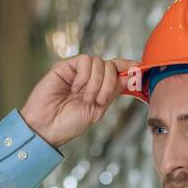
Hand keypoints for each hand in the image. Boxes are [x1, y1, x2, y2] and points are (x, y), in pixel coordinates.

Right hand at [20, 55, 137, 149]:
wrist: (47, 127)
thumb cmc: (69, 124)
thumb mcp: (97, 110)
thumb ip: (112, 92)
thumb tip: (129, 75)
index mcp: (99, 88)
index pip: (117, 71)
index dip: (129, 66)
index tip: (140, 67)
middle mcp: (89, 78)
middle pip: (110, 66)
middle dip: (109, 83)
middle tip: (99, 100)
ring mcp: (77, 71)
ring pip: (99, 62)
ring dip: (96, 83)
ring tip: (84, 97)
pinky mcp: (65, 66)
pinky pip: (84, 60)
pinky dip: (84, 76)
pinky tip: (75, 88)